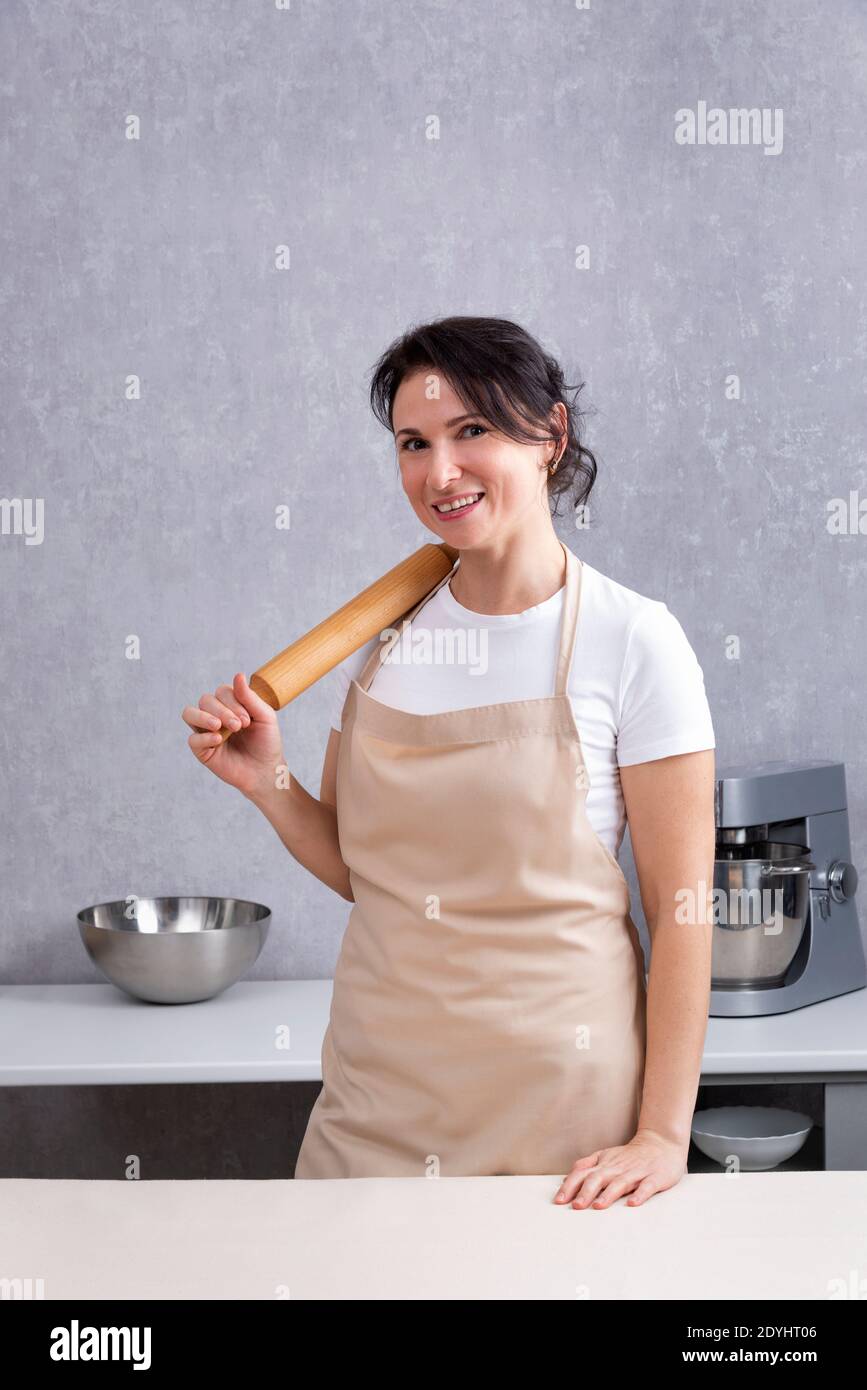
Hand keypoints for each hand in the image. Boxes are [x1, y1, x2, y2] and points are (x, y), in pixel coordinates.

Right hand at [182, 672, 286, 799]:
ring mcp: (206, 732)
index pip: (221, 692)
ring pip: (189, 714)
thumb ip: (249, 697)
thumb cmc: (267, 742)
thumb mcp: (264, 717)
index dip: (232, 702)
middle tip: (240, 726)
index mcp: (230, 704)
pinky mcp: (202, 750)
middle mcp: (215, 715)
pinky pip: (192, 739)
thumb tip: (238, 675)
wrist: (266, 770)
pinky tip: (218, 740)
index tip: (247, 720)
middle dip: (222, 711)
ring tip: (220, 726)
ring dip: (204, 717)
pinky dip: (204, 737)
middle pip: (205, 700)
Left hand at [553, 1128, 688, 1209]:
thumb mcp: (605, 1156)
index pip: (583, 1173)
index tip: (559, 1200)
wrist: (661, 1142)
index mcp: (604, 1163)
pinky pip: (647, 1186)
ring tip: (598, 1206)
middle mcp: (618, 1167)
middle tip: (576, 1206)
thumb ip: (587, 1166)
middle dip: (586, 1192)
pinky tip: (632, 1203)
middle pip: (598, 1178)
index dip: (570, 1186)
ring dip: (608, 1194)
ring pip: (620, 1183)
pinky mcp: (655, 1177)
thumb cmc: (630, 1155)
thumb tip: (567, 1178)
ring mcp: (636, 1172)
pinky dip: (640, 1195)